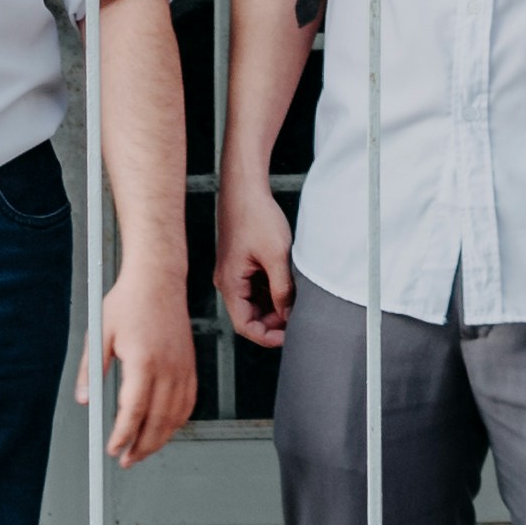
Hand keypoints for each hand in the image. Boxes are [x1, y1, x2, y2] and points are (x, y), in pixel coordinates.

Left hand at [90, 274, 200, 465]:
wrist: (158, 280)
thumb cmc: (129, 302)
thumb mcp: (100, 332)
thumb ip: (91, 369)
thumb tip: (83, 399)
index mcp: (143, 361)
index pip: (134, 411)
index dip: (123, 435)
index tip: (112, 449)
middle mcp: (168, 368)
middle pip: (158, 421)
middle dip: (142, 446)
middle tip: (126, 460)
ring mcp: (183, 368)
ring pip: (176, 416)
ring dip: (160, 439)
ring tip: (143, 451)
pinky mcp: (190, 366)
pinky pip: (188, 402)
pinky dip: (177, 421)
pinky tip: (165, 428)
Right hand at [215, 179, 298, 348]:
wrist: (244, 188)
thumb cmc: (256, 216)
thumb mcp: (277, 256)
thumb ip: (282, 290)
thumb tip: (288, 316)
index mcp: (230, 283)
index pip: (245, 326)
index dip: (268, 336)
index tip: (291, 334)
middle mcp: (227, 282)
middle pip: (249, 317)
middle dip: (273, 321)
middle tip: (298, 316)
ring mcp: (233, 273)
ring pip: (253, 303)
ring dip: (273, 305)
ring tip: (295, 297)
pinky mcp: (240, 264)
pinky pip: (254, 288)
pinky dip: (270, 291)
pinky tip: (287, 282)